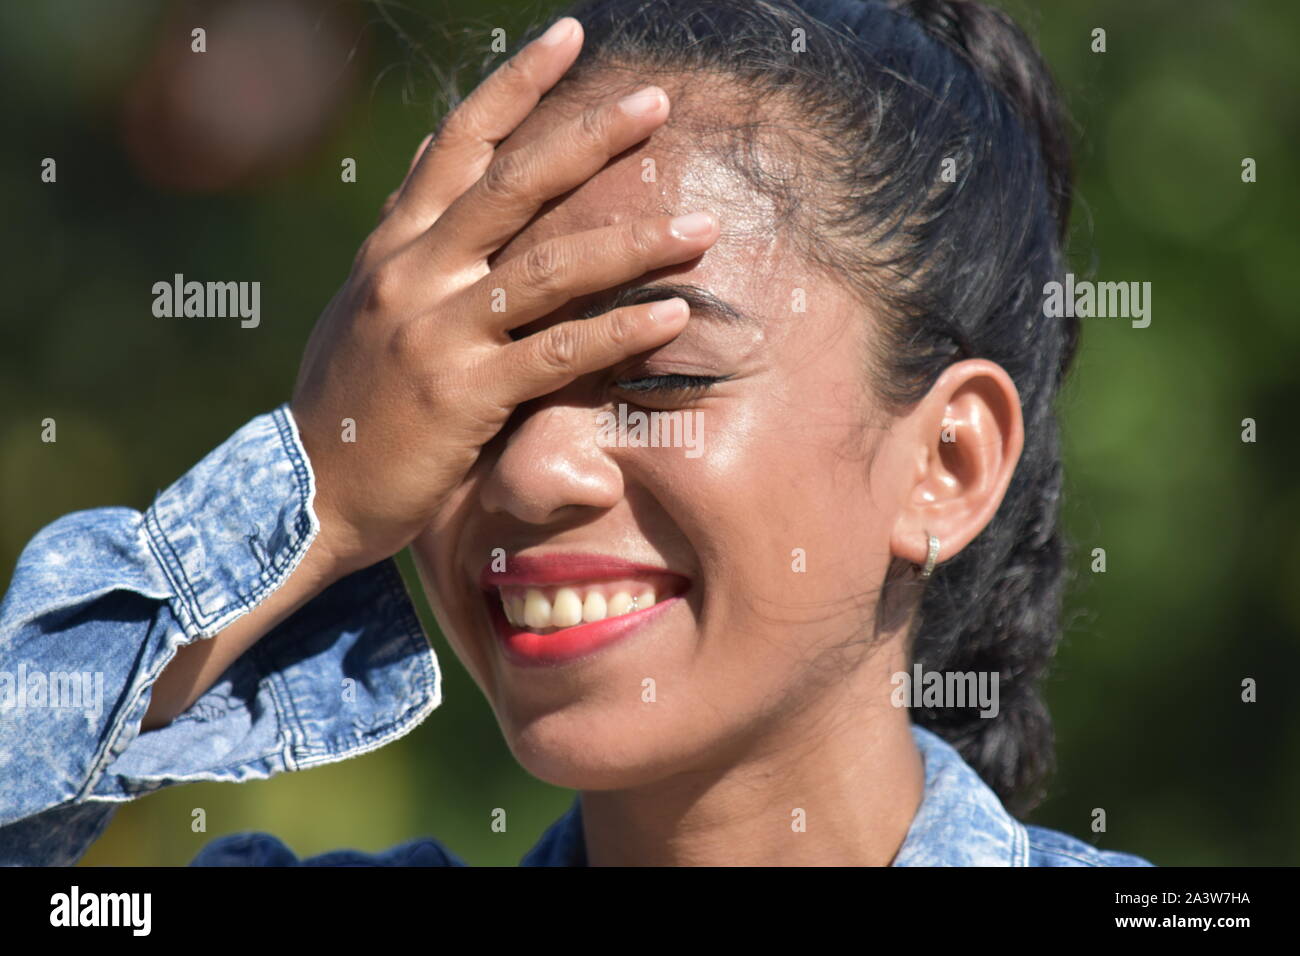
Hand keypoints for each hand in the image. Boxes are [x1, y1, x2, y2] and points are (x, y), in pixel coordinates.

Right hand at [289, 17, 719, 576]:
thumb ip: (413, 248)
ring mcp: (437, 332)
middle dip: (589, 138)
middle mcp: (414, 273)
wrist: (308, 489)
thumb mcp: (368, 305)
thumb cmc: (349, 400)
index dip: (514, 84)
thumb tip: (445, 194)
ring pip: (550, 268)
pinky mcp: (464, 396)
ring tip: (702, 227)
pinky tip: (673, 318)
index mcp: (394, 245)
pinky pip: (557, 353)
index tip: (568, 36)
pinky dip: (619, 332)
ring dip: (633, 243)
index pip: (456, 143)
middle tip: (656, 103)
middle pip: (513, 186)